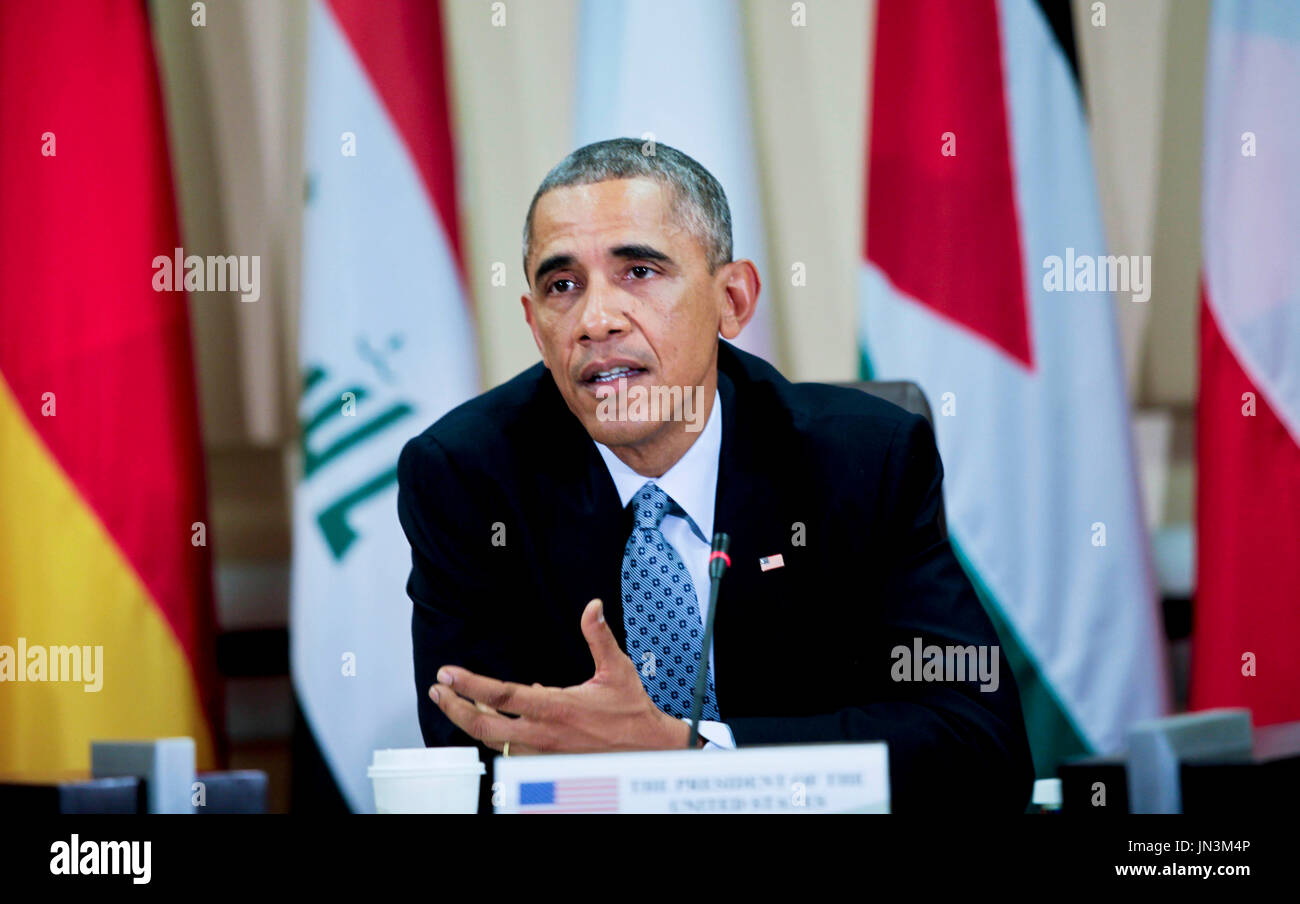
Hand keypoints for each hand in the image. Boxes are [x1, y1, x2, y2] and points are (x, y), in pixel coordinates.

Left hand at [428, 599, 691, 754]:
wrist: (646, 752)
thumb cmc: (631, 712)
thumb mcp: (617, 669)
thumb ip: (599, 636)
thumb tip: (593, 607)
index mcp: (556, 708)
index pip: (502, 696)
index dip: (470, 684)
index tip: (448, 674)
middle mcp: (543, 733)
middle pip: (485, 726)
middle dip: (454, 708)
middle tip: (438, 691)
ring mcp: (542, 751)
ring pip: (494, 741)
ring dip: (472, 721)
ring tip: (456, 701)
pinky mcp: (546, 762)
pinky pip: (510, 749)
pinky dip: (495, 734)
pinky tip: (493, 717)